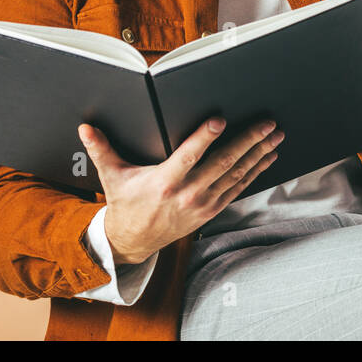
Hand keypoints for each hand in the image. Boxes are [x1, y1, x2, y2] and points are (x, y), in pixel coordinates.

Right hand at [78, 117, 283, 264]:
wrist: (133, 242)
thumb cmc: (125, 203)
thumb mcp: (111, 177)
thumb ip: (101, 149)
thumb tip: (85, 127)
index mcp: (164, 182)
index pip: (188, 156)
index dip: (205, 138)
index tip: (220, 120)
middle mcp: (187, 194)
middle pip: (223, 164)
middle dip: (248, 142)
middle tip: (267, 123)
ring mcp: (203, 204)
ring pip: (237, 175)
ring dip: (259, 154)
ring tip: (276, 135)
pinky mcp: (211, 210)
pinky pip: (239, 188)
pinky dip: (256, 171)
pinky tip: (268, 156)